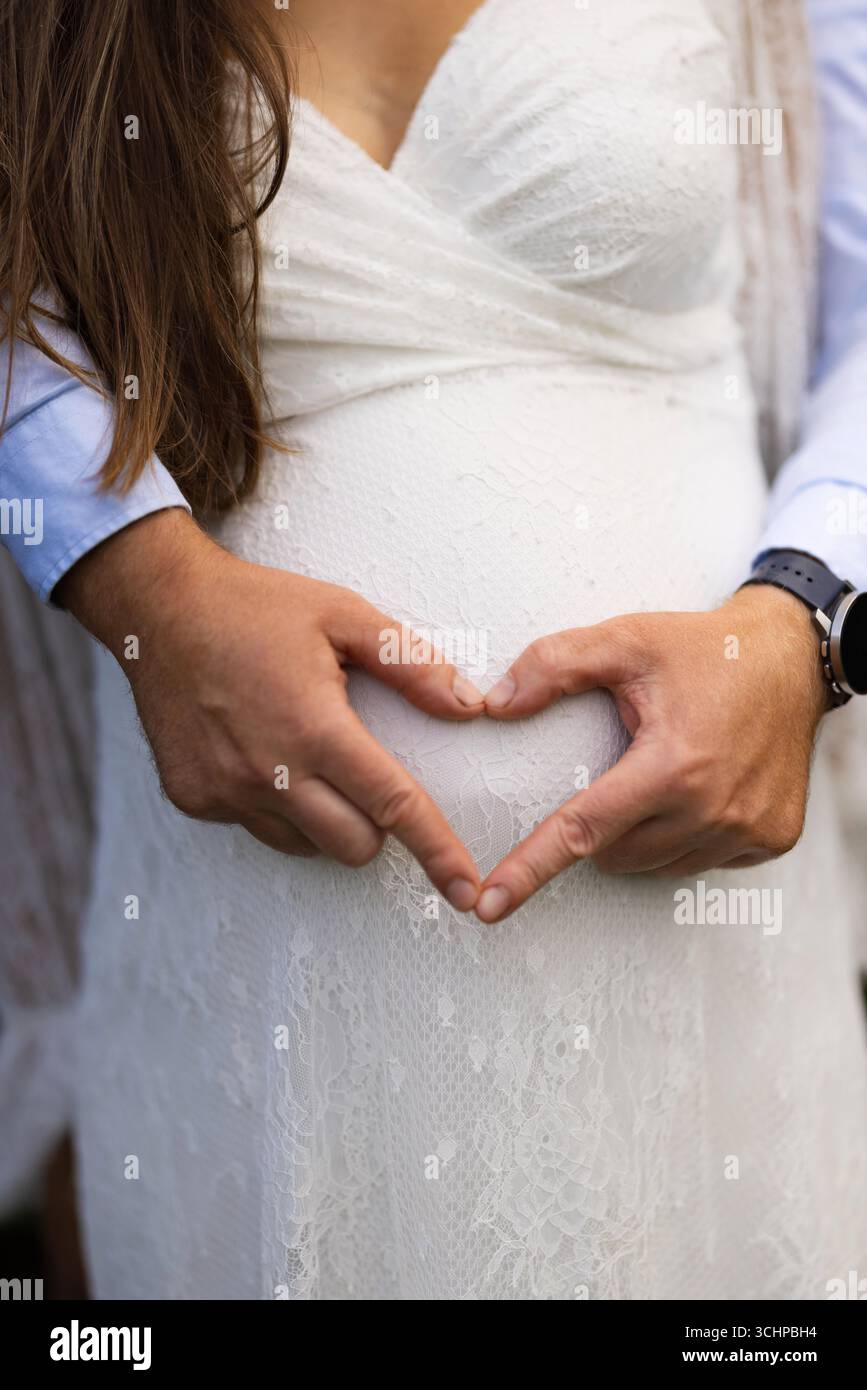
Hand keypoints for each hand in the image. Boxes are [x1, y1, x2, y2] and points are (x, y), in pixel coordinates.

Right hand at [58, 510, 484, 910]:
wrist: (158, 609)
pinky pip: (258, 828)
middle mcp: (267, 772)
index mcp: (313, 727)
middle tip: (363, 769)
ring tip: (306, 755)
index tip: (465, 889)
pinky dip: (277, 807)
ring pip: (306, 846)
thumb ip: (411, 665)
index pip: (392, 805)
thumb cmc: (256, 607)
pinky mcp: (194, 799)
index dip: (437, 850)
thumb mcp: (344, 615)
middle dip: (377, 825)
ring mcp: (225, 792)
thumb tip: (470, 707)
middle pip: (354, 846)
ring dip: (326, 819)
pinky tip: (261, 753)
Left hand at [474, 585, 830, 921]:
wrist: (792, 659)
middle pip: (614, 853)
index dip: (530, 868)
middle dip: (600, 823)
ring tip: (666, 772)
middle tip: (622, 766)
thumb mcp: (625, 640)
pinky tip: (701, 789)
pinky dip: (686, 835)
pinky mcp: (770, 840)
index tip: (491, 905)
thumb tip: (496, 703)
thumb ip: (555, 666)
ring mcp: (746, 830)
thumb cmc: (708, 650)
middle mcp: (713, 808)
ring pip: (656, 864)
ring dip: (643, 833)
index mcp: (672, 765)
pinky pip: (701, 859)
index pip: (582, 829)